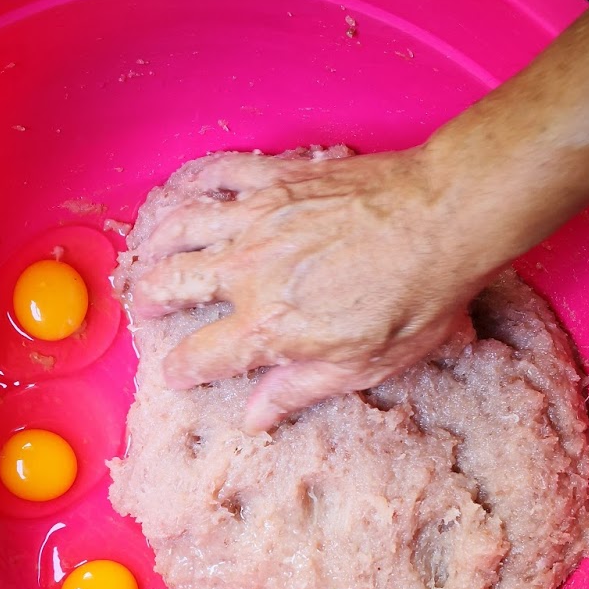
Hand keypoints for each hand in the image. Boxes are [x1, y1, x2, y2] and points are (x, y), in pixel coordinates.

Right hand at [130, 148, 508, 433]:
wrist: (443, 219)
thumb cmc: (418, 296)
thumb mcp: (367, 363)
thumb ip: (302, 387)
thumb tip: (255, 415)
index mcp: (269, 326)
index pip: (202, 355)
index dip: (182, 369)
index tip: (175, 375)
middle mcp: (249, 270)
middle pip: (176, 283)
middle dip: (151, 297)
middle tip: (145, 303)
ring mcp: (259, 218)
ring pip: (184, 226)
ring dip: (158, 241)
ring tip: (148, 252)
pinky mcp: (278, 178)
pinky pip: (220, 173)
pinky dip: (194, 180)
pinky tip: (186, 188)